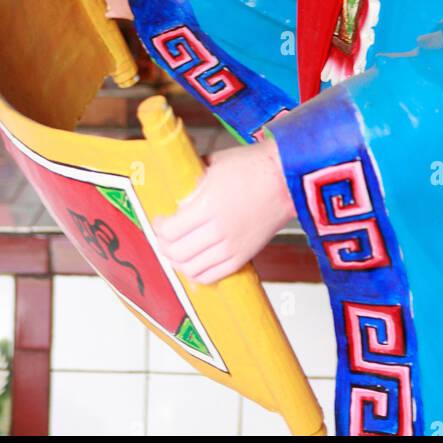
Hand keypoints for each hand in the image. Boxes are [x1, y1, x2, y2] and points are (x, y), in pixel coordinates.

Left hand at [153, 139, 295, 284]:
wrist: (284, 180)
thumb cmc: (251, 167)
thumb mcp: (213, 166)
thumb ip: (190, 184)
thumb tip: (174, 200)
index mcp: (208, 203)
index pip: (170, 229)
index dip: (158, 227)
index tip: (160, 220)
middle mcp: (218, 229)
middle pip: (177, 252)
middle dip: (164, 245)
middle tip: (164, 236)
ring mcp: (231, 246)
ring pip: (191, 268)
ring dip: (177, 261)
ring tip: (176, 249)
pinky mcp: (243, 256)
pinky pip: (211, 276)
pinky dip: (196, 274)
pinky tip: (193, 262)